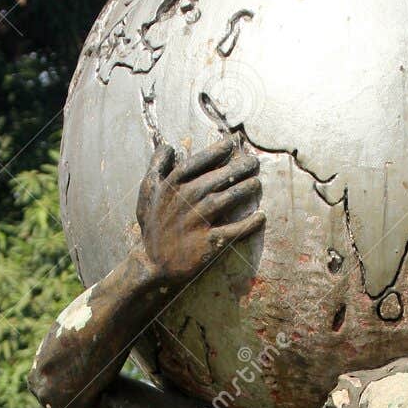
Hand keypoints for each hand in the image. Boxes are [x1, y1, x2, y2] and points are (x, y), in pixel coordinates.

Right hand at [135, 138, 263, 289]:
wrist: (151, 264)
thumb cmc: (152, 226)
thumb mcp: (146, 194)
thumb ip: (156, 167)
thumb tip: (168, 145)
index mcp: (171, 187)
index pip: (196, 163)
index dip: (215, 151)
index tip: (231, 143)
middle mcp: (184, 202)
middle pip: (215, 179)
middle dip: (237, 168)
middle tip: (254, 161)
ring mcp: (195, 223)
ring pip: (224, 200)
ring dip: (244, 190)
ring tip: (258, 183)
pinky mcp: (206, 244)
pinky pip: (231, 231)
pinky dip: (248, 224)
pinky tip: (261, 216)